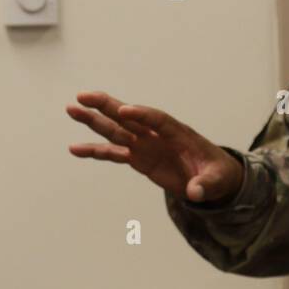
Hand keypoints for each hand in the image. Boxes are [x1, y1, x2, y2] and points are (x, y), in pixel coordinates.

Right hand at [66, 91, 243, 202]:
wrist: (211, 178)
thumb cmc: (216, 173)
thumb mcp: (216, 180)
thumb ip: (205, 184)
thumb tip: (196, 193)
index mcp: (178, 133)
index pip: (158, 120)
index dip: (142, 115)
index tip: (124, 111)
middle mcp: (156, 134)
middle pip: (129, 116)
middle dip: (107, 106)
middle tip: (83, 96)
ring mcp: (145, 144)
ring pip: (115, 129)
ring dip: (94, 120)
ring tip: (71, 109)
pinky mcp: (138, 158)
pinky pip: (113, 153)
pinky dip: (94, 151)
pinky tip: (75, 149)